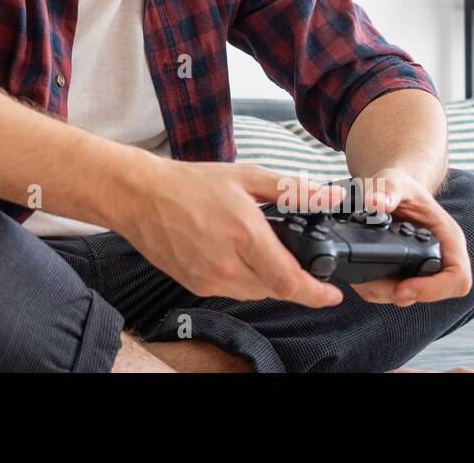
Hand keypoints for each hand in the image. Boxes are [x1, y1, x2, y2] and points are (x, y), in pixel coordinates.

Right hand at [114, 158, 349, 308]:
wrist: (140, 196)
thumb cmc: (190, 184)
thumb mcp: (246, 177)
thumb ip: (293, 190)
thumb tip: (331, 197)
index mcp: (246, 235)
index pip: (290, 281)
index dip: (317, 294)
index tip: (333, 295)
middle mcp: (228, 265)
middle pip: (276, 289)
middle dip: (291, 279)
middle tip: (294, 260)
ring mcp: (210, 279)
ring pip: (255, 293)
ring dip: (267, 279)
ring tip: (260, 252)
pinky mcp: (196, 285)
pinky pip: (232, 292)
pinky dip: (243, 279)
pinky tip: (235, 256)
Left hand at [348, 166, 472, 306]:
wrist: (392, 189)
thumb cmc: (400, 185)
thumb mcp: (394, 180)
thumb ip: (388, 189)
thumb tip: (375, 204)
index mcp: (448, 239)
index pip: (457, 278)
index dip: (434, 289)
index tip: (404, 287)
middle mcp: (440, 257)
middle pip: (432, 294)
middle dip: (400, 293)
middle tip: (372, 283)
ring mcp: (424, 268)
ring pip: (410, 297)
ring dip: (383, 293)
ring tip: (363, 279)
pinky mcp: (407, 273)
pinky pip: (395, 292)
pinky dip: (376, 289)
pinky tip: (362, 277)